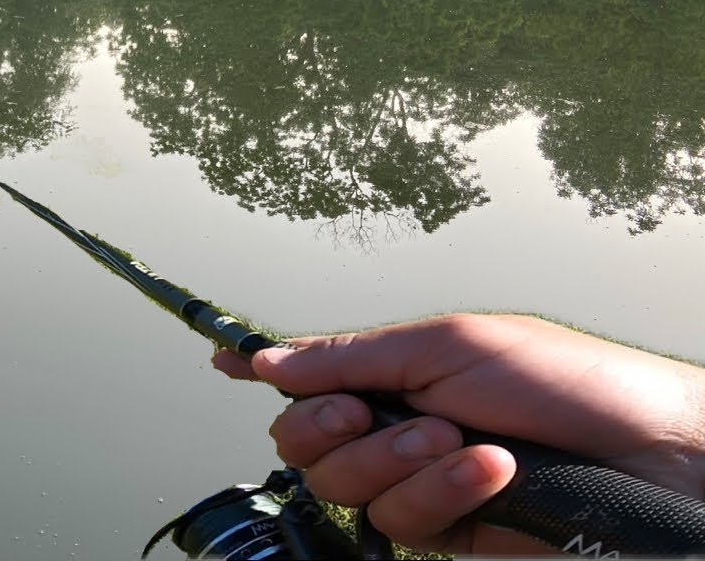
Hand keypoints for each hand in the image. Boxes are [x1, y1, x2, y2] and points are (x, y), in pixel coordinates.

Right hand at [215, 314, 704, 554]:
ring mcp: (418, 483)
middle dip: (330, 426)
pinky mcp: (445, 531)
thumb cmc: (569, 383)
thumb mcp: (449, 346)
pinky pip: (399, 520)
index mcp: (396, 374)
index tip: (225, 363)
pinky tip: (485, 471)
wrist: (651, 455)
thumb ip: (350, 357)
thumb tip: (268, 359)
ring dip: (397, 460)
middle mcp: (395, 429)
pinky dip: (438, 491)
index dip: (265, 370)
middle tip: (371, 411)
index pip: (310, 374)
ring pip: (345, 486)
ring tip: (461, 439)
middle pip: (304, 441)